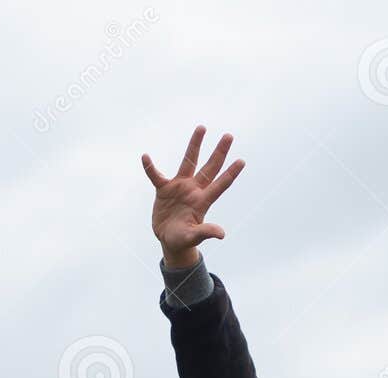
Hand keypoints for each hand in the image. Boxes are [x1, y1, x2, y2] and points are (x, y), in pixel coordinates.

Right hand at [141, 124, 244, 265]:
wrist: (168, 240)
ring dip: (195, 145)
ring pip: (189, 161)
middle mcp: (194, 190)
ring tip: (202, 128)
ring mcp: (179, 187)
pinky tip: (145, 157)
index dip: (231, 173)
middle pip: (209, 168)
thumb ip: (205, 232)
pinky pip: (156, 175)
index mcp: (202, 201)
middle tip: (229, 136)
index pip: (220, 184)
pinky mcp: (164, 189)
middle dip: (219, 152)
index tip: (242, 161)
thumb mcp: (192, 237)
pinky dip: (150, 168)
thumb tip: (222, 234)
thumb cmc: (182, 240)